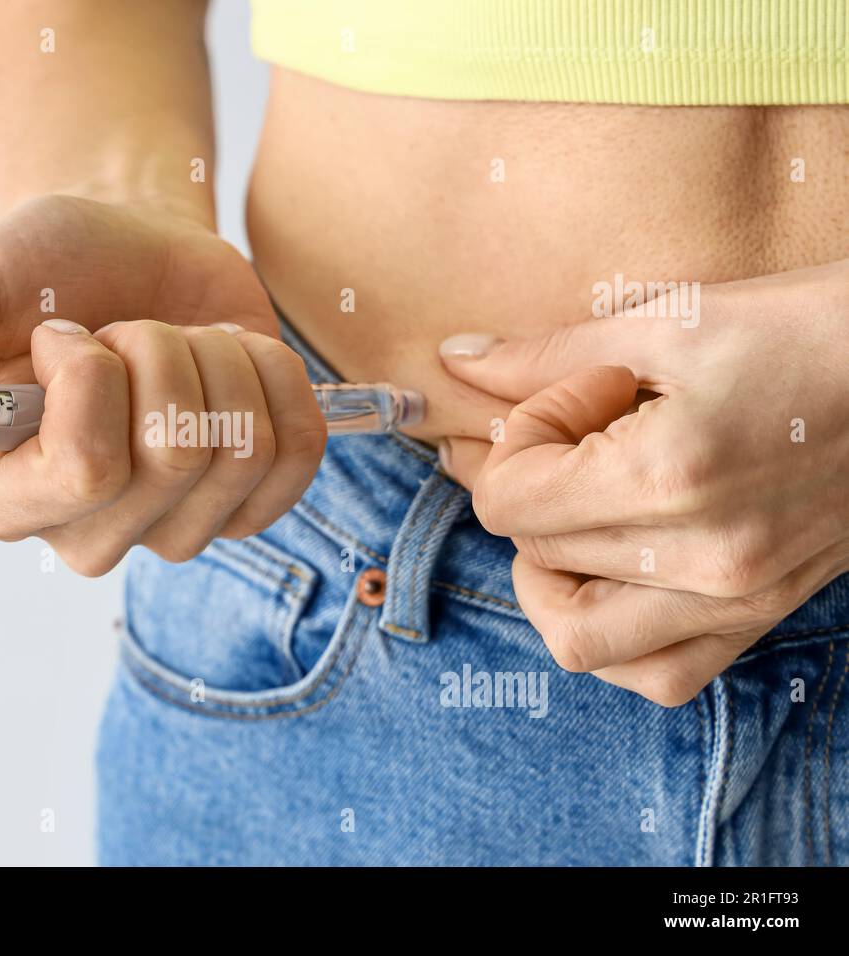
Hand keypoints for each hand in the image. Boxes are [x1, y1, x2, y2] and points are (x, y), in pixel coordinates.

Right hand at [0, 194, 328, 574]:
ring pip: (244, 447)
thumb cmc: (43, 272)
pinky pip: (298, 450)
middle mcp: (88, 533)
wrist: (133, 250)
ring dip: (217, 358)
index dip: (93, 376)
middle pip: (176, 458)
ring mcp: (175, 527)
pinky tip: (229, 363)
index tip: (63, 334)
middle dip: (162, 353)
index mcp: (6, 497)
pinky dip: (275, 377)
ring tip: (174, 345)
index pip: (85, 469)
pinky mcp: (250, 502)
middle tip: (127, 334)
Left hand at [439, 259, 848, 705]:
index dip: (513, 445)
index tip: (569, 400)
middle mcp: (703, 559)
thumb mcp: (665, 322)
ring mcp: (737, 599)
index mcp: (667, 478)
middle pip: (535, 559)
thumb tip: (455, 362)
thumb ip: (544, 359)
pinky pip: (657, 674)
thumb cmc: (799, 329)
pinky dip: (613, 637)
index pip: (509, 505)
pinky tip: (617, 572)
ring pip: (579, 640)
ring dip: (552, 579)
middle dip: (530, 493)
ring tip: (582, 516)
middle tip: (577, 437)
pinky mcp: (762, 615)